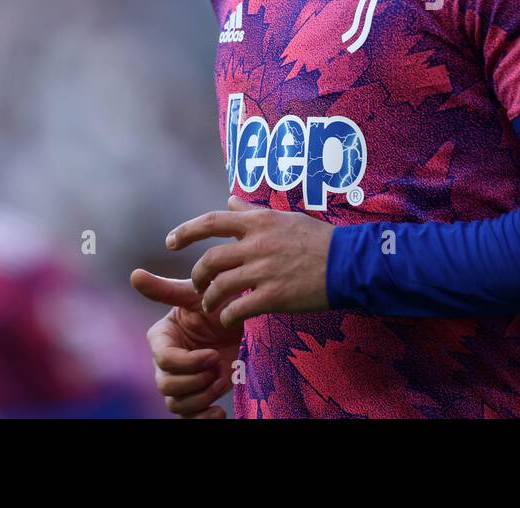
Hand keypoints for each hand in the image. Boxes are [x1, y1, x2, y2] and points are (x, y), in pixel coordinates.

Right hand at [129, 267, 241, 417]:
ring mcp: (179, 380)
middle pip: (167, 385)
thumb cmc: (222, 303)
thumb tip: (134, 275)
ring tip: (221, 378)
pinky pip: (187, 417)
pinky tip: (219, 412)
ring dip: (201, 396)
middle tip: (218, 366)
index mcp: (161, 338)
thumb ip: (165, 289)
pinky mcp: (194, 395)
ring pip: (176, 404)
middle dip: (196, 380)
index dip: (189, 362)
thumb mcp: (197, 295)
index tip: (212, 355)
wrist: (246, 323)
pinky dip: (202, 419)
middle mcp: (165, 361)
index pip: (165, 360)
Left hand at [168, 194, 333, 328]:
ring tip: (212, 306)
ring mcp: (264, 271)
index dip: (186, 232)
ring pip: (219, 286)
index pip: (212, 222)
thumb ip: (252, 212)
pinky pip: (237, 309)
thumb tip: (229, 200)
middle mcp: (257, 244)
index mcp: (259, 222)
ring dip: (210, 299)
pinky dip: (227, 316)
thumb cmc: (319, 239)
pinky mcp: (273, 296)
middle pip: (210, 260)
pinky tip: (229, 319)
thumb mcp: (284, 217)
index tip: (170, 242)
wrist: (349, 263)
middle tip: (199, 286)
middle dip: (198, 276)